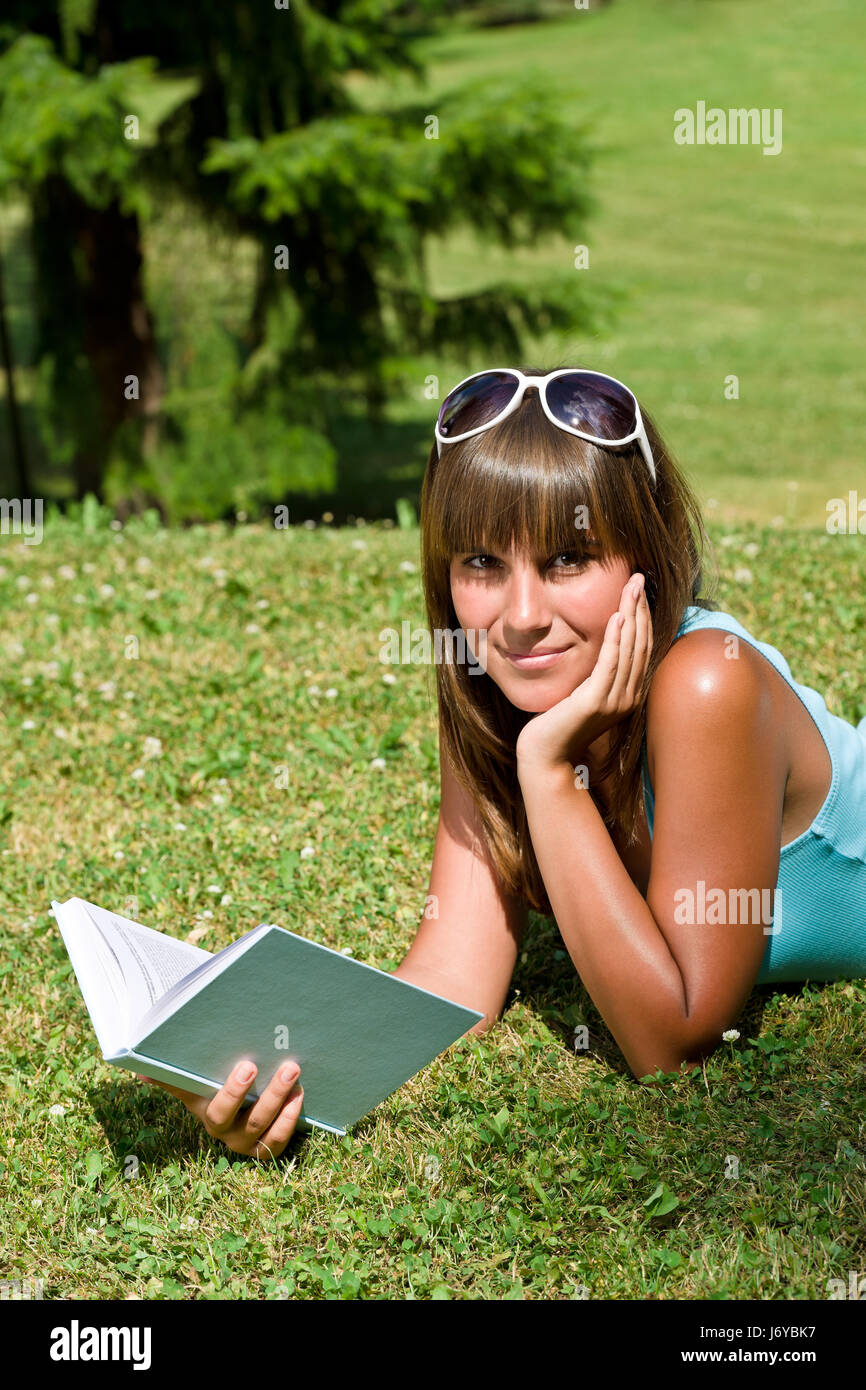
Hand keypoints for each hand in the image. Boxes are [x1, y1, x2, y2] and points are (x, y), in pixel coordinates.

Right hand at [136, 1059, 303, 1160]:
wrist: (236, 1104)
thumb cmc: (210, 1086)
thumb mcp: (193, 1082)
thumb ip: (170, 1075)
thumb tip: (139, 1069)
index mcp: (209, 1116)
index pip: (219, 1111)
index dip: (234, 1093)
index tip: (248, 1065)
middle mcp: (230, 1136)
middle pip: (251, 1122)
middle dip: (270, 1095)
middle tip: (287, 1067)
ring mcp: (250, 1144)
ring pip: (269, 1131)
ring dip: (285, 1104)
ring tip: (296, 1076)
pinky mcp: (270, 1147)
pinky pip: (281, 1141)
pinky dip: (292, 1120)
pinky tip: (299, 1096)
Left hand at [515, 572, 652, 773]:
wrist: (545, 755)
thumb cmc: (559, 722)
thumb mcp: (584, 692)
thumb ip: (598, 672)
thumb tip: (603, 643)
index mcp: (629, 694)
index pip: (643, 648)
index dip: (644, 617)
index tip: (639, 589)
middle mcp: (628, 698)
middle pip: (641, 645)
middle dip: (641, 609)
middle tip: (639, 579)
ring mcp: (614, 702)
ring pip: (629, 651)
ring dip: (631, 616)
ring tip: (631, 589)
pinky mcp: (595, 702)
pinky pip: (609, 665)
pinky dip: (614, 640)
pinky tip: (616, 618)